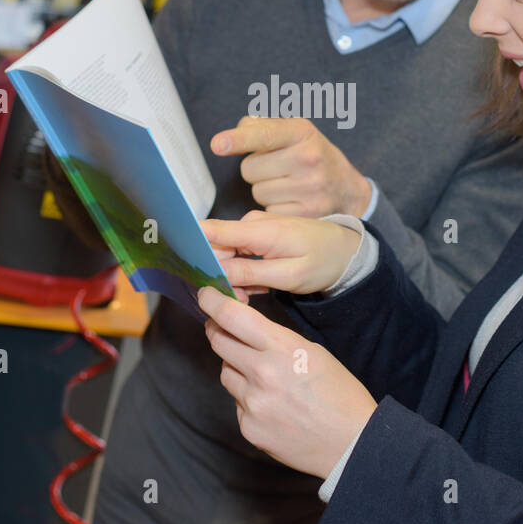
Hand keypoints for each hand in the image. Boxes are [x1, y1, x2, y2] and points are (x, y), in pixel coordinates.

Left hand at [199, 285, 377, 478]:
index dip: (213, 302)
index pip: (232, 317)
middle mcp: (261, 374)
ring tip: (265, 377)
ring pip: (225, 373)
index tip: (206, 295)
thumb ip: (275, 340)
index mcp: (282, 348)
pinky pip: (237, 403)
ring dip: (236, 368)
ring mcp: (253, 403)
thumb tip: (245, 332)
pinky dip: (248, 399)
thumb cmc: (340, 395)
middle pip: (219, 341)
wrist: (352, 444)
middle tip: (221, 327)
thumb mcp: (313, 352)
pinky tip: (273, 406)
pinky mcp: (249, 428)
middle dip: (217, 330)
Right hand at [201, 210, 361, 296]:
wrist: (344, 250)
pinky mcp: (256, 235)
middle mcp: (252, 223)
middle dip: (221, 276)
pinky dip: (243, 272)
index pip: (212, 230)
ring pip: (226, 255)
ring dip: (233, 277)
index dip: (189, 243)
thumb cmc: (322, 261)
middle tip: (241, 300)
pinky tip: (258, 285)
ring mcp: (254, 228)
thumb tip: (218, 273)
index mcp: (261, 230)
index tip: (178, 263)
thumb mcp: (289, 275)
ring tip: (254, 294)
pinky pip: (238, 254)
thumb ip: (252, 272)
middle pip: (216, 249)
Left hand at [211, 116, 371, 217]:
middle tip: (278, 168)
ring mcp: (310, 187)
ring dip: (264, 189)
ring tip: (287, 184)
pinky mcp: (308, 213)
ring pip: (257, 192)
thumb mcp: (293, 131)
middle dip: (255, 169)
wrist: (346, 189)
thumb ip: (260, 127)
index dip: (238, 139)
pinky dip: (274, 208)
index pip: (264, 135)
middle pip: (249, 168)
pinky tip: (292, 200)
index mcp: (301, 132)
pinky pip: (268, 211)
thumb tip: (232, 138)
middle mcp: (308, 157)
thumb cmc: (310, 155)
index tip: (217, 144)